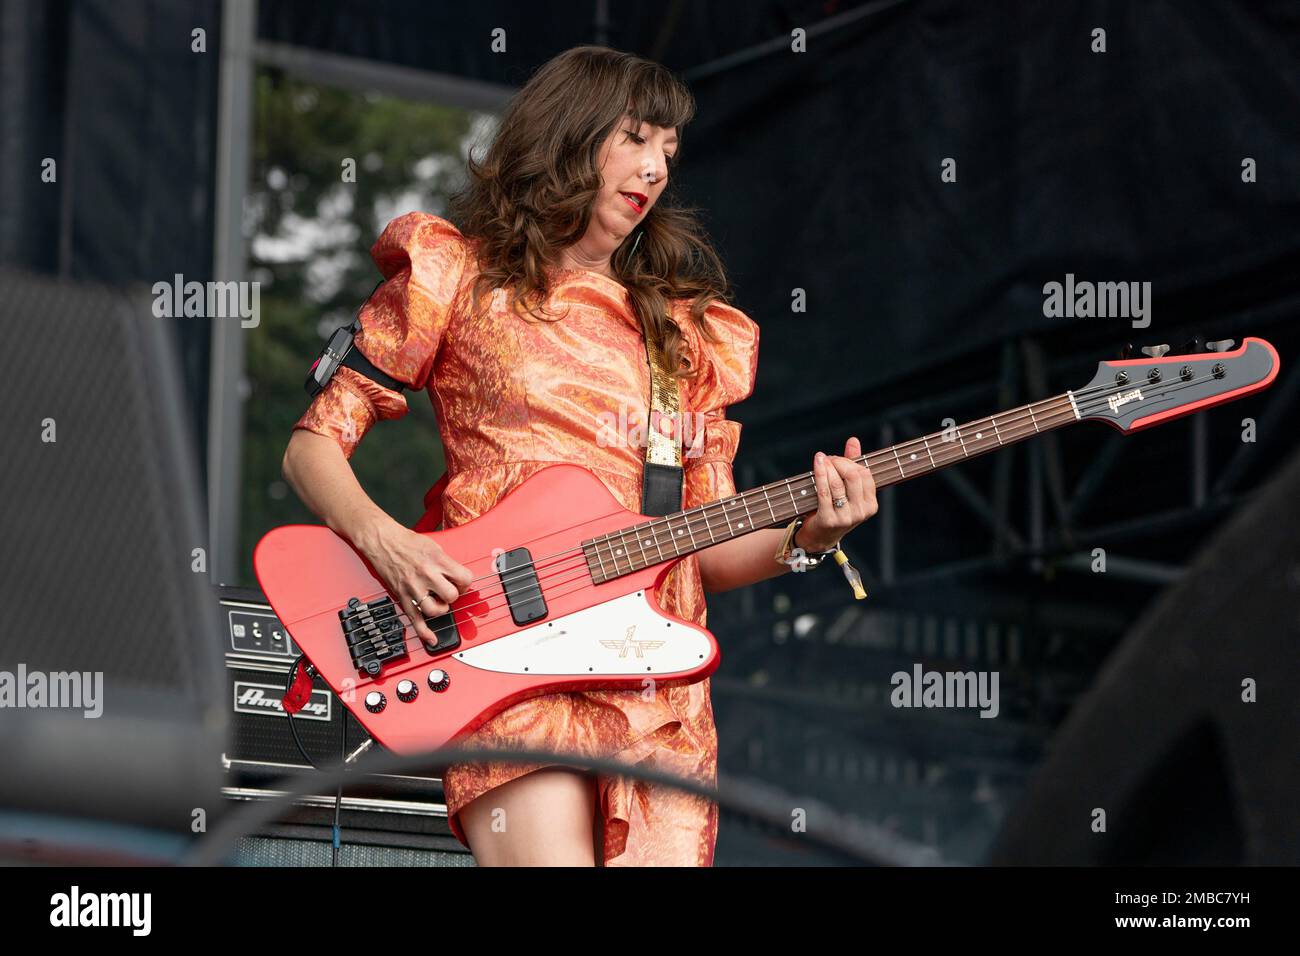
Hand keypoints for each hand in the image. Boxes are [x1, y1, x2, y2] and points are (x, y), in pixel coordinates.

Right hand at [359, 521, 472, 644]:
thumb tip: (457, 577)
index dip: (465, 582)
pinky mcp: (402, 596)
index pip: (464, 579)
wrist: (382, 541)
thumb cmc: (406, 541)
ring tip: (438, 601)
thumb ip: (446, 564)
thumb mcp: (434, 547)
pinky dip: (424, 632)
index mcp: (437, 560)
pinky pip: (415, 619)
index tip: (461, 582)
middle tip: (449, 590)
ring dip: (441, 608)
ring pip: (436, 610)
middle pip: (452, 596)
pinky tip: (432, 639)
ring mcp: (413, 587)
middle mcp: (426, 575)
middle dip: (454, 595)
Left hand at [796, 437, 877, 552]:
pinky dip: (820, 474)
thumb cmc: (834, 509)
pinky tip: (817, 463)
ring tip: (821, 460)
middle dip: (839, 462)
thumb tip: (853, 440)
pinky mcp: (829, 520)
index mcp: (871, 505)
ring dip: (827, 467)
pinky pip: (824, 492)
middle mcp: (861, 512)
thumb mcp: (847, 490)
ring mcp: (846, 518)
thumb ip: (852, 465)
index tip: (837, 459)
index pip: (866, 475)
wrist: (819, 538)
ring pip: (837, 483)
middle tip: (828, 459)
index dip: (850, 462)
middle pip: (854, 476)